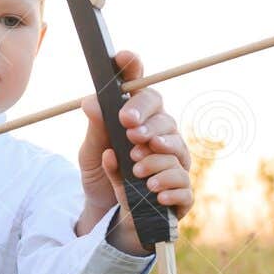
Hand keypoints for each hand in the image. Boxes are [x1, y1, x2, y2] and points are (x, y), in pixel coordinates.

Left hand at [76, 51, 193, 248]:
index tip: (124, 57)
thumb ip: (95, 129)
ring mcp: (173, 163)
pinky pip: (183, 184)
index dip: (134, 69)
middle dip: (148, 121)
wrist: (107, 217)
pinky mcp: (179, 193)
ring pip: (177, 149)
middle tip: (130, 131)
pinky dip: (168, 186)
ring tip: (136, 167)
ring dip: (156, 157)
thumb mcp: (90, 153)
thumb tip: (91, 101)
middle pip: (164, 116)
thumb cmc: (103, 178)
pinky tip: (153, 191)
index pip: (141, 89)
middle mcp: (160, 137)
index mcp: (139, 121)